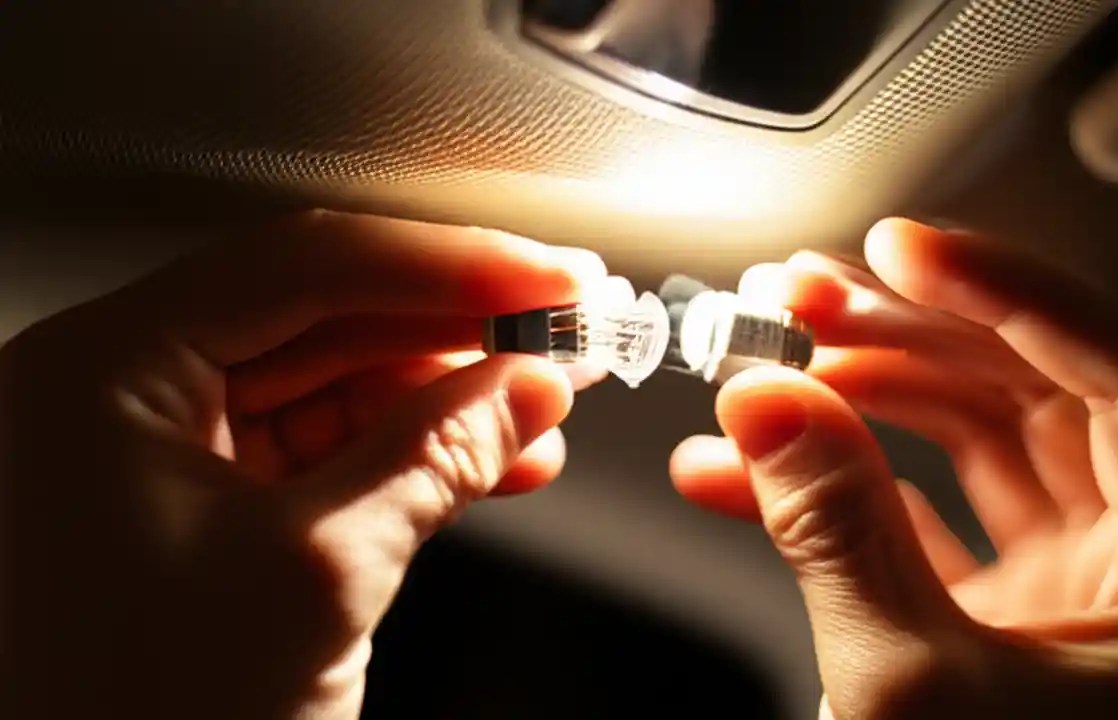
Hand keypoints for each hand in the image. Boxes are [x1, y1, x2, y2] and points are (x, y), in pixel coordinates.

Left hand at [0, 212, 605, 718]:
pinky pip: (329, 450)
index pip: (305, 267)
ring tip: (547, 399)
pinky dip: (415, 452)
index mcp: (99, 376)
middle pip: (325, 315)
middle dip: (460, 328)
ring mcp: (160, 454)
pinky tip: (500, 457)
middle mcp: (118, 395)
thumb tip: (532, 385)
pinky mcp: (205, 511)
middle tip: (565, 324)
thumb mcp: (319, 573)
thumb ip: (436, 455)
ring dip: (451, 395)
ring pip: (336, 382)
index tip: (548, 278)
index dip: (449, 265)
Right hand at [670, 219, 1117, 718]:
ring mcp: (1047, 592)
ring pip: (961, 442)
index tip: (906, 251)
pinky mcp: (974, 615)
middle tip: (806, 298)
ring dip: (856, 397)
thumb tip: (764, 401)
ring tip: (764, 370)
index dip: (1017, 295)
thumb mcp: (907, 685)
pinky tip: (735, 472)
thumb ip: (832, 527)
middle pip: (1028, 394)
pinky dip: (823, 484)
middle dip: (905, 335)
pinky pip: (903, 512)